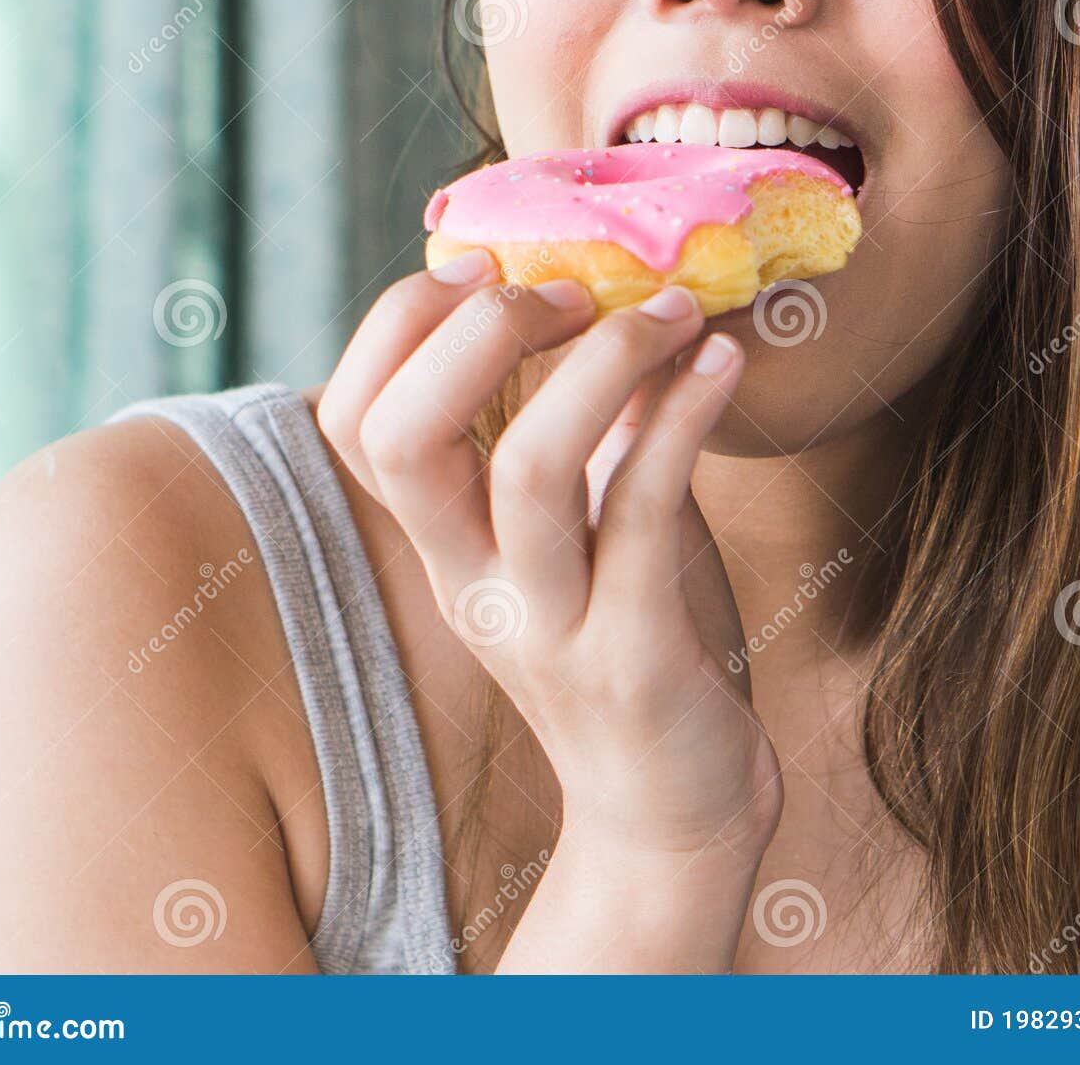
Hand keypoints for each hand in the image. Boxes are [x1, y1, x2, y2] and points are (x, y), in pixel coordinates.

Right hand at [318, 250, 782, 862]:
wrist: (670, 811)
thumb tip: (600, 304)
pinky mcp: (634, 658)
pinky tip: (723, 363)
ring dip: (602, 362)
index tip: (486, 267)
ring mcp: (547, 627)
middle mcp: (471, 586)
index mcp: (444, 549)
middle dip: (478, 333)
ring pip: (530, 471)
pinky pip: (644, 515)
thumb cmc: (629, 646)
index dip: (399, 325)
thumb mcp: (569, 542)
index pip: (356, 421)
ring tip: (673, 310)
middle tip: (573, 290)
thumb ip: (566, 441)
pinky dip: (683, 420)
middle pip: (403, 438)